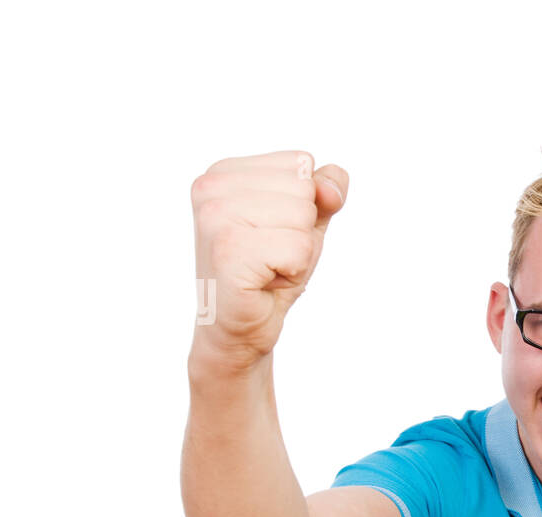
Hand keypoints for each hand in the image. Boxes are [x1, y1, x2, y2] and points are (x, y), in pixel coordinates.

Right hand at [190, 150, 348, 366]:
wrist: (238, 329)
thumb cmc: (269, 272)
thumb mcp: (305, 222)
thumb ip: (325, 192)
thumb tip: (330, 188)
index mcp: (223, 172)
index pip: (301, 163)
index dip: (303, 205)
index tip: (271, 233)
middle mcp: (211, 187)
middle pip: (304, 189)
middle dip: (301, 230)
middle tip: (271, 256)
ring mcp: (215, 217)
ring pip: (303, 217)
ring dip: (298, 253)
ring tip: (267, 268)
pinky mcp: (228, 250)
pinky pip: (298, 249)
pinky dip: (293, 272)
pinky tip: (265, 282)